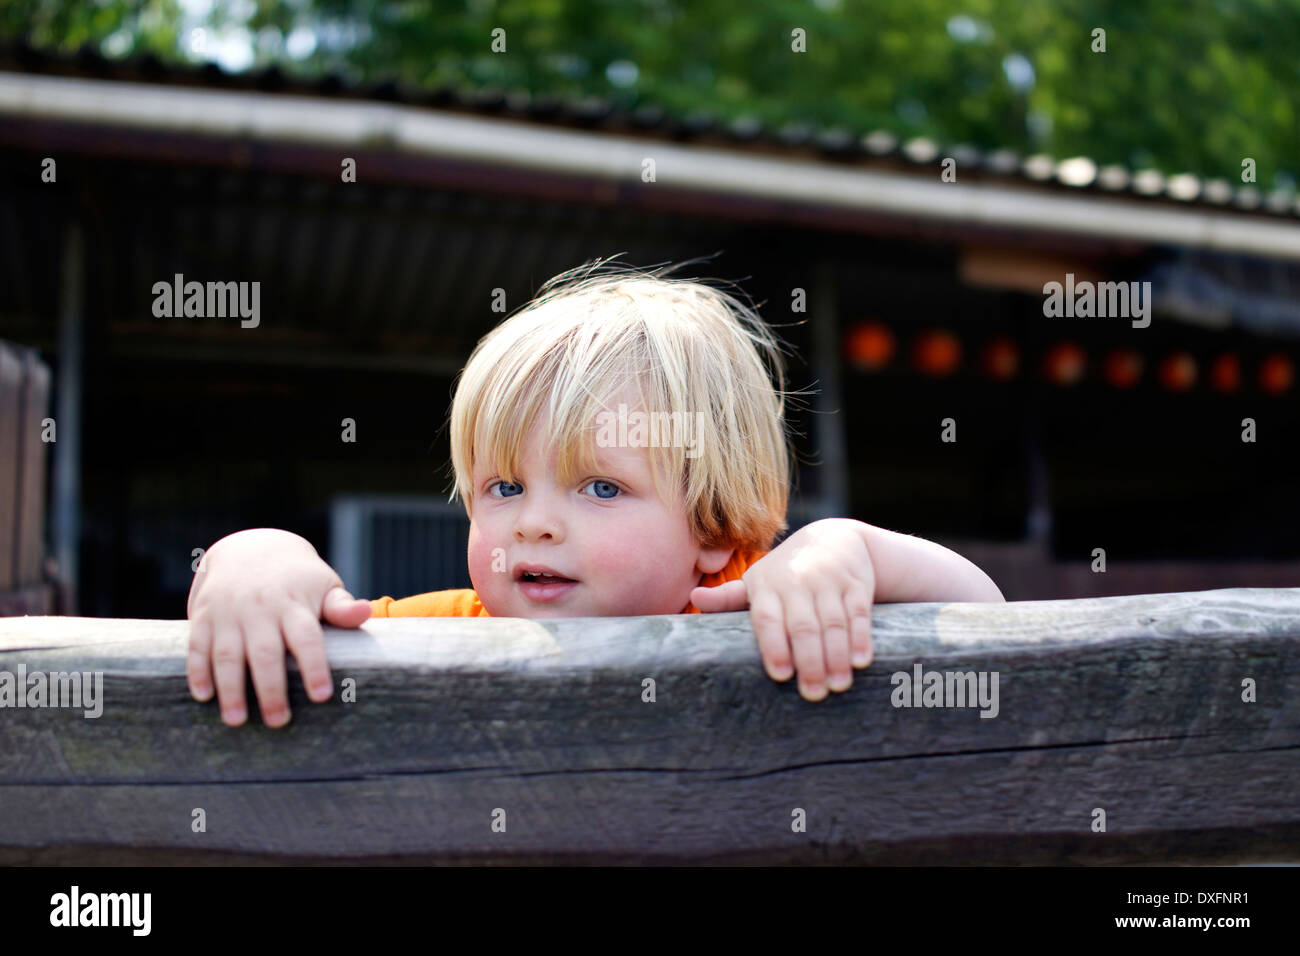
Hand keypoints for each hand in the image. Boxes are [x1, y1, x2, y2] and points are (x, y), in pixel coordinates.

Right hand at [186, 529, 371, 727]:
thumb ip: (341, 607)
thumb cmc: (297, 579)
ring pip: (227, 653)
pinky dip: (198, 671)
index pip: (306, 637)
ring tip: (237, 721)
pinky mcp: (204, 616)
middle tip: (278, 722)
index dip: (314, 666)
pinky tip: (203, 697)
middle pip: (265, 652)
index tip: (322, 695)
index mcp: (293, 604)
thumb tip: (365, 613)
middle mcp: (259, 609)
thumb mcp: (323, 585)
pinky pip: (197, 645)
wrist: (249, 548)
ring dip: (230, 689)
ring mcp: (229, 613)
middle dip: (270, 689)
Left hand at [690, 519, 874, 701]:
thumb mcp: (758, 581)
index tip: (781, 675)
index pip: (767, 618)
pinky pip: (858, 613)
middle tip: (813, 695)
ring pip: (833, 622)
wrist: (834, 538)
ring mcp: (828, 580)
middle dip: (809, 661)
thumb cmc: (787, 572)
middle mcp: (797, 580)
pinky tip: (861, 661)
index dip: (774, 646)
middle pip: (803, 625)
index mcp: (767, 584)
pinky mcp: (856, 582)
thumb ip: (729, 598)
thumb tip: (694, 599)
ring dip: (837, 656)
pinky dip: (861, 638)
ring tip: (838, 686)